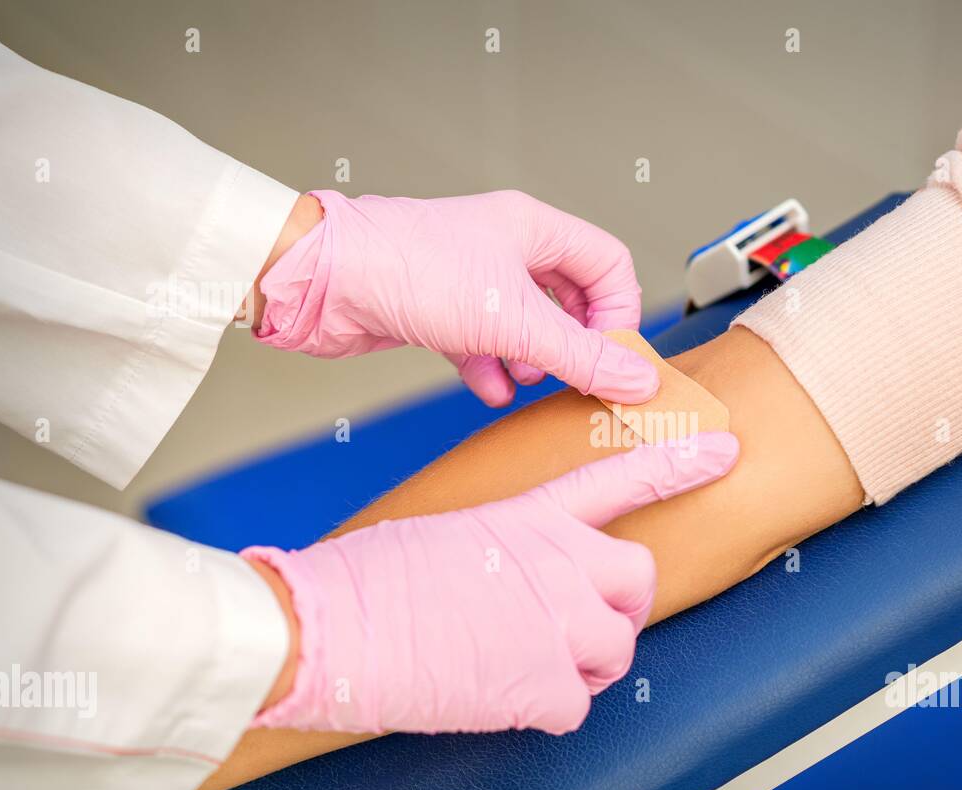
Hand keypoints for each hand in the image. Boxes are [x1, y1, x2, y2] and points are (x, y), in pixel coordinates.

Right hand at [245, 432, 739, 735]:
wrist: (329, 627)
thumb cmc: (369, 580)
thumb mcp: (451, 534)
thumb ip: (509, 551)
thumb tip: (518, 584)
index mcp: (533, 515)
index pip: (622, 477)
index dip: (677, 462)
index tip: (722, 448)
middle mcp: (563, 562)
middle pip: (639, 577)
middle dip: (620, 601)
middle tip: (580, 619)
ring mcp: (563, 623)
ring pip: (619, 648)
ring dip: (584, 661)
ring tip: (525, 660)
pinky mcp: (549, 685)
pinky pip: (580, 705)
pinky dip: (548, 708)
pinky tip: (503, 693)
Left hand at [255, 189, 659, 406]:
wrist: (323, 281)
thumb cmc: (410, 270)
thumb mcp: (515, 322)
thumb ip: (582, 357)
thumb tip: (638, 381)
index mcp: (533, 228)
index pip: (608, 265)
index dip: (619, 313)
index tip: (612, 357)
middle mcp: (504, 247)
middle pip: (569, 298)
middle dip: (574, 342)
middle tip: (577, 375)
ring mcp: (470, 280)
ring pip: (525, 324)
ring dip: (532, 359)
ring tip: (526, 379)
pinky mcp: (438, 311)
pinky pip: (483, 343)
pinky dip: (491, 369)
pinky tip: (488, 389)